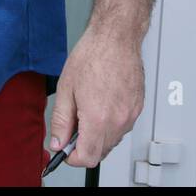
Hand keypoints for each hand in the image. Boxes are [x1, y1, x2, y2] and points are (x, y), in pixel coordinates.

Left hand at [47, 26, 144, 168]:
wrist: (116, 38)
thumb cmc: (92, 55)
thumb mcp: (65, 89)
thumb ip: (60, 121)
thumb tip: (57, 141)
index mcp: (98, 118)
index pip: (87, 158)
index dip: (72, 158)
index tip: (64, 150)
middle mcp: (119, 121)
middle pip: (101, 152)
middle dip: (83, 146)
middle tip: (71, 127)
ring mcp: (131, 115)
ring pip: (112, 141)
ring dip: (97, 135)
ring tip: (86, 110)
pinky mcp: (138, 109)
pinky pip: (123, 127)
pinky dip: (110, 124)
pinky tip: (100, 104)